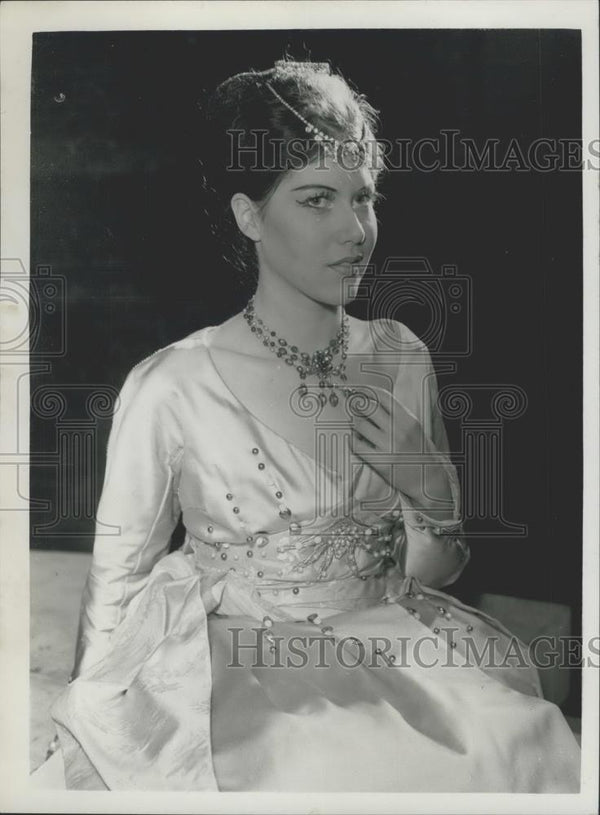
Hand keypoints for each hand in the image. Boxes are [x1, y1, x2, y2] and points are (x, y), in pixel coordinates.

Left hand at [349, 386, 452, 516]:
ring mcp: (388, 446)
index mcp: (408, 420)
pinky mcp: (380, 462)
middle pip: (368, 407)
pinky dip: (353, 440)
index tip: (359, 391)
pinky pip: (357, 445)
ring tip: (356, 424)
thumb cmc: (421, 453)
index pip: (383, 397)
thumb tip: (375, 403)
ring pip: (360, 424)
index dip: (367, 391)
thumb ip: (398, 415)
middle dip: (357, 404)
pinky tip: (356, 441)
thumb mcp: (415, 429)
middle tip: (352, 406)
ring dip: (354, 422)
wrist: (429, 480)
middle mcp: (398, 430)